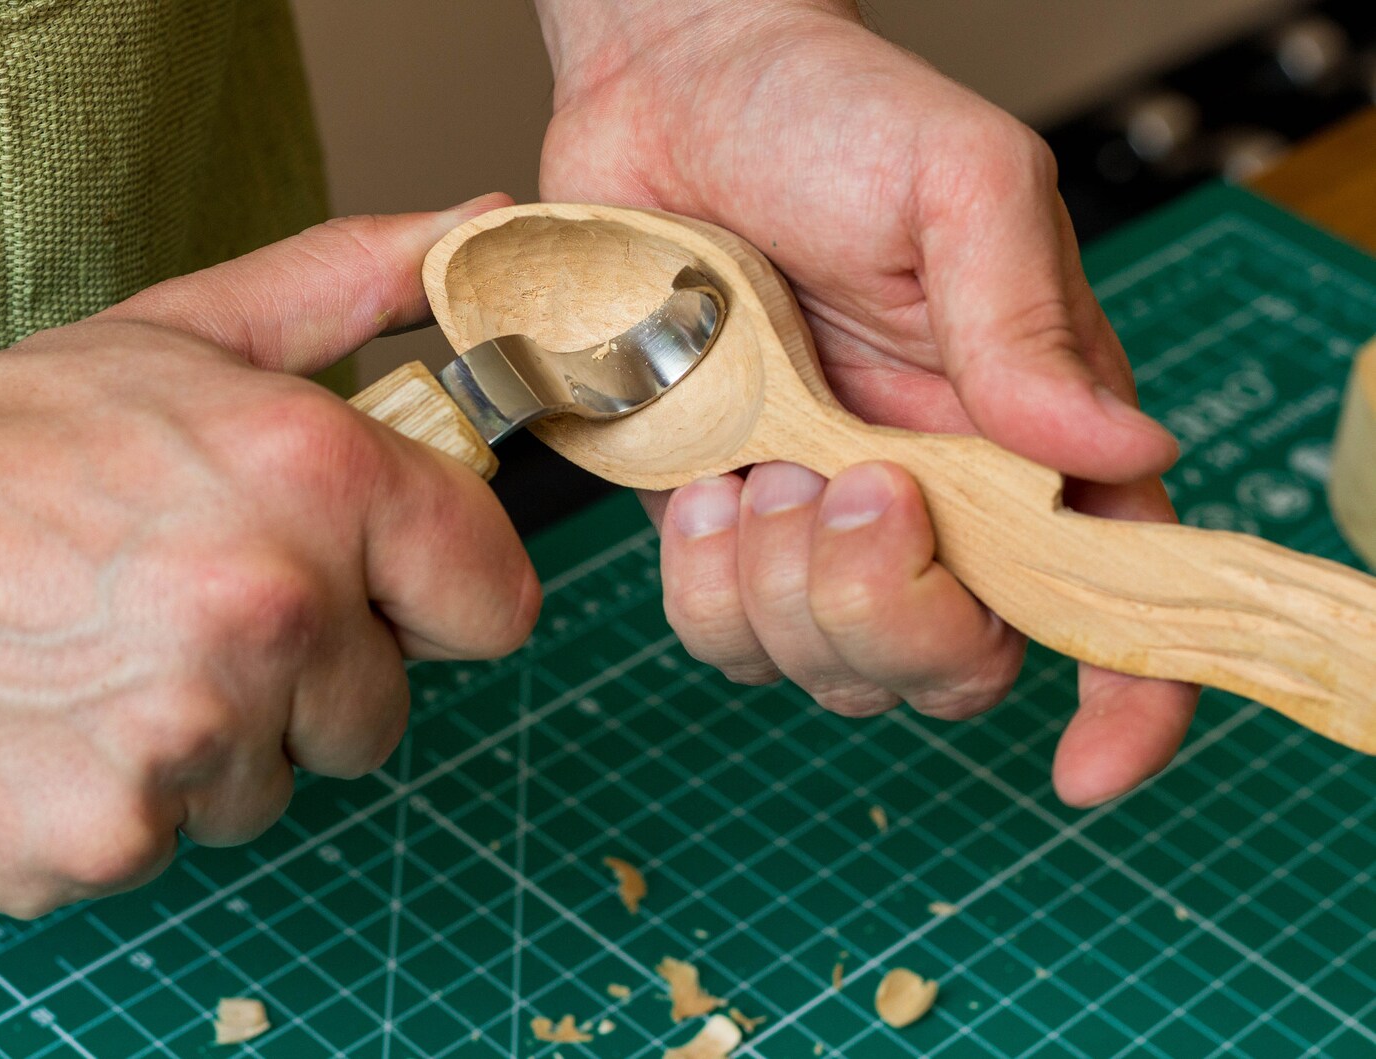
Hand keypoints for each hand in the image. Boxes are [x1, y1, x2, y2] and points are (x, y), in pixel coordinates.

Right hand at [0, 196, 538, 915]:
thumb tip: (484, 227)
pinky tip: (57, 724)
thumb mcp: (184, 334)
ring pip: (279, 785)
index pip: (495, 599)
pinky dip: (129, 800)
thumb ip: (351, 286)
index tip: (375, 591)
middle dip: (307, 679)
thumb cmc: (0, 445)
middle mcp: (273, 607)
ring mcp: (193, 733)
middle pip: (381, 712)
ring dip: (215, 742)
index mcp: (318, 477)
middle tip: (186, 611)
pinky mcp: (111, 836)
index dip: (436, 599)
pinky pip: (180, 838)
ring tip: (108, 660)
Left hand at [534, 0, 1197, 804]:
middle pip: (955, 666)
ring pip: (831, 669)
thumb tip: (1121, 455)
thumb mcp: (961, 187)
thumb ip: (1026, 327)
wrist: (671, 95)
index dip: (1124, 700)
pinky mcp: (716, 523)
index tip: (1088, 765)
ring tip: (758, 470)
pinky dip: (705, 590)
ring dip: (790, 598)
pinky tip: (700, 488)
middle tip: (855, 485)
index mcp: (1030, 433)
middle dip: (899, 618)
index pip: (1111, 595)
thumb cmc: (832, 117)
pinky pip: (721, 636)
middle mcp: (936, 500)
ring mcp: (818, 522)